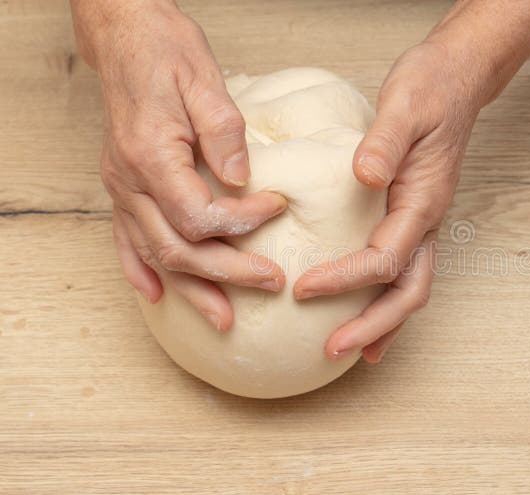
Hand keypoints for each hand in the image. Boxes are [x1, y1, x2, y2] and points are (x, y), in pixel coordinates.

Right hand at [73, 1, 285, 329]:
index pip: (198, 214)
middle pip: (178, 248)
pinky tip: (159, 296)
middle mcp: (129, 180)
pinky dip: (141, 271)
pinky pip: (125, 240)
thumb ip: (225, 133)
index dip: (242, 222)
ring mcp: (121, 188)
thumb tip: (244, 179)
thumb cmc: (166, 53)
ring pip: (154, 255)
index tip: (279, 208)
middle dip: (227, 273)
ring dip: (191, 289)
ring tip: (224, 319)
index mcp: (151, 155)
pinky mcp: (122, 188)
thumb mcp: (204, 81)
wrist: (126, 38)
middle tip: (272, 282)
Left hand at [294, 41, 482, 362]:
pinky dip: (383, 300)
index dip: (346, 279)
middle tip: (331, 350)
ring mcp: (422, 222)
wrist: (455, 79)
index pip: (386, 258)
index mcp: (423, 200)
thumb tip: (364, 176)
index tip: (304, 289)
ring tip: (346, 350)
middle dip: (372, 326)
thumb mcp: (405, 105)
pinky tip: (361, 314)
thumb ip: (385, 141)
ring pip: (409, 288)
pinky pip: (400, 269)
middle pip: (408, 291)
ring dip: (380, 323)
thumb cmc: (430, 89)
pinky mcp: (410, 216)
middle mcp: (427, 220)